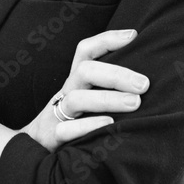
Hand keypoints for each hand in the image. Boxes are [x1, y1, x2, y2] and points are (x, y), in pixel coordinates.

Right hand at [20, 29, 147, 151]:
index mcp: (76, 80)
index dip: (107, 39)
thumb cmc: (73, 120)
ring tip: (134, 104)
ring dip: (107, 99)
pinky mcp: (52, 137)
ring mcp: (57, 113)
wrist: (36, 148)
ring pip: (77, 99)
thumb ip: (108, 87)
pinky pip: (66, 130)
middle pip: (85, 71)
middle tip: (144, 84)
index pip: (86, 50)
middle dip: (116, 74)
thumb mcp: (87, 98)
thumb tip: (147, 79)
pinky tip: (108, 125)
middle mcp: (67, 91)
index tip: (133, 36)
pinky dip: (87, 126)